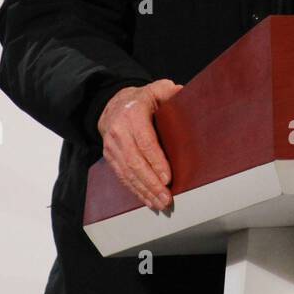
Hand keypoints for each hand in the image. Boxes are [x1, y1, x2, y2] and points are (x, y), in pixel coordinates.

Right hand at [97, 79, 181, 210]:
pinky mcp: (110, 157)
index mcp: (132, 114)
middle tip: (167, 197)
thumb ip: (169, 91)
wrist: (111, 105)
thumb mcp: (156, 89)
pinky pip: (122, 177)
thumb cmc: (141, 100)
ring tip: (160, 203)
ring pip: (127, 173)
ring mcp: (112, 146)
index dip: (156, 161)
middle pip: (135, 162)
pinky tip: (147, 200)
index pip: (145, 142)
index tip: (168, 177)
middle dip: (152, 183)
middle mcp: (119, 131)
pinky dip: (135, 190)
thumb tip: (183, 93)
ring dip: (144, 191)